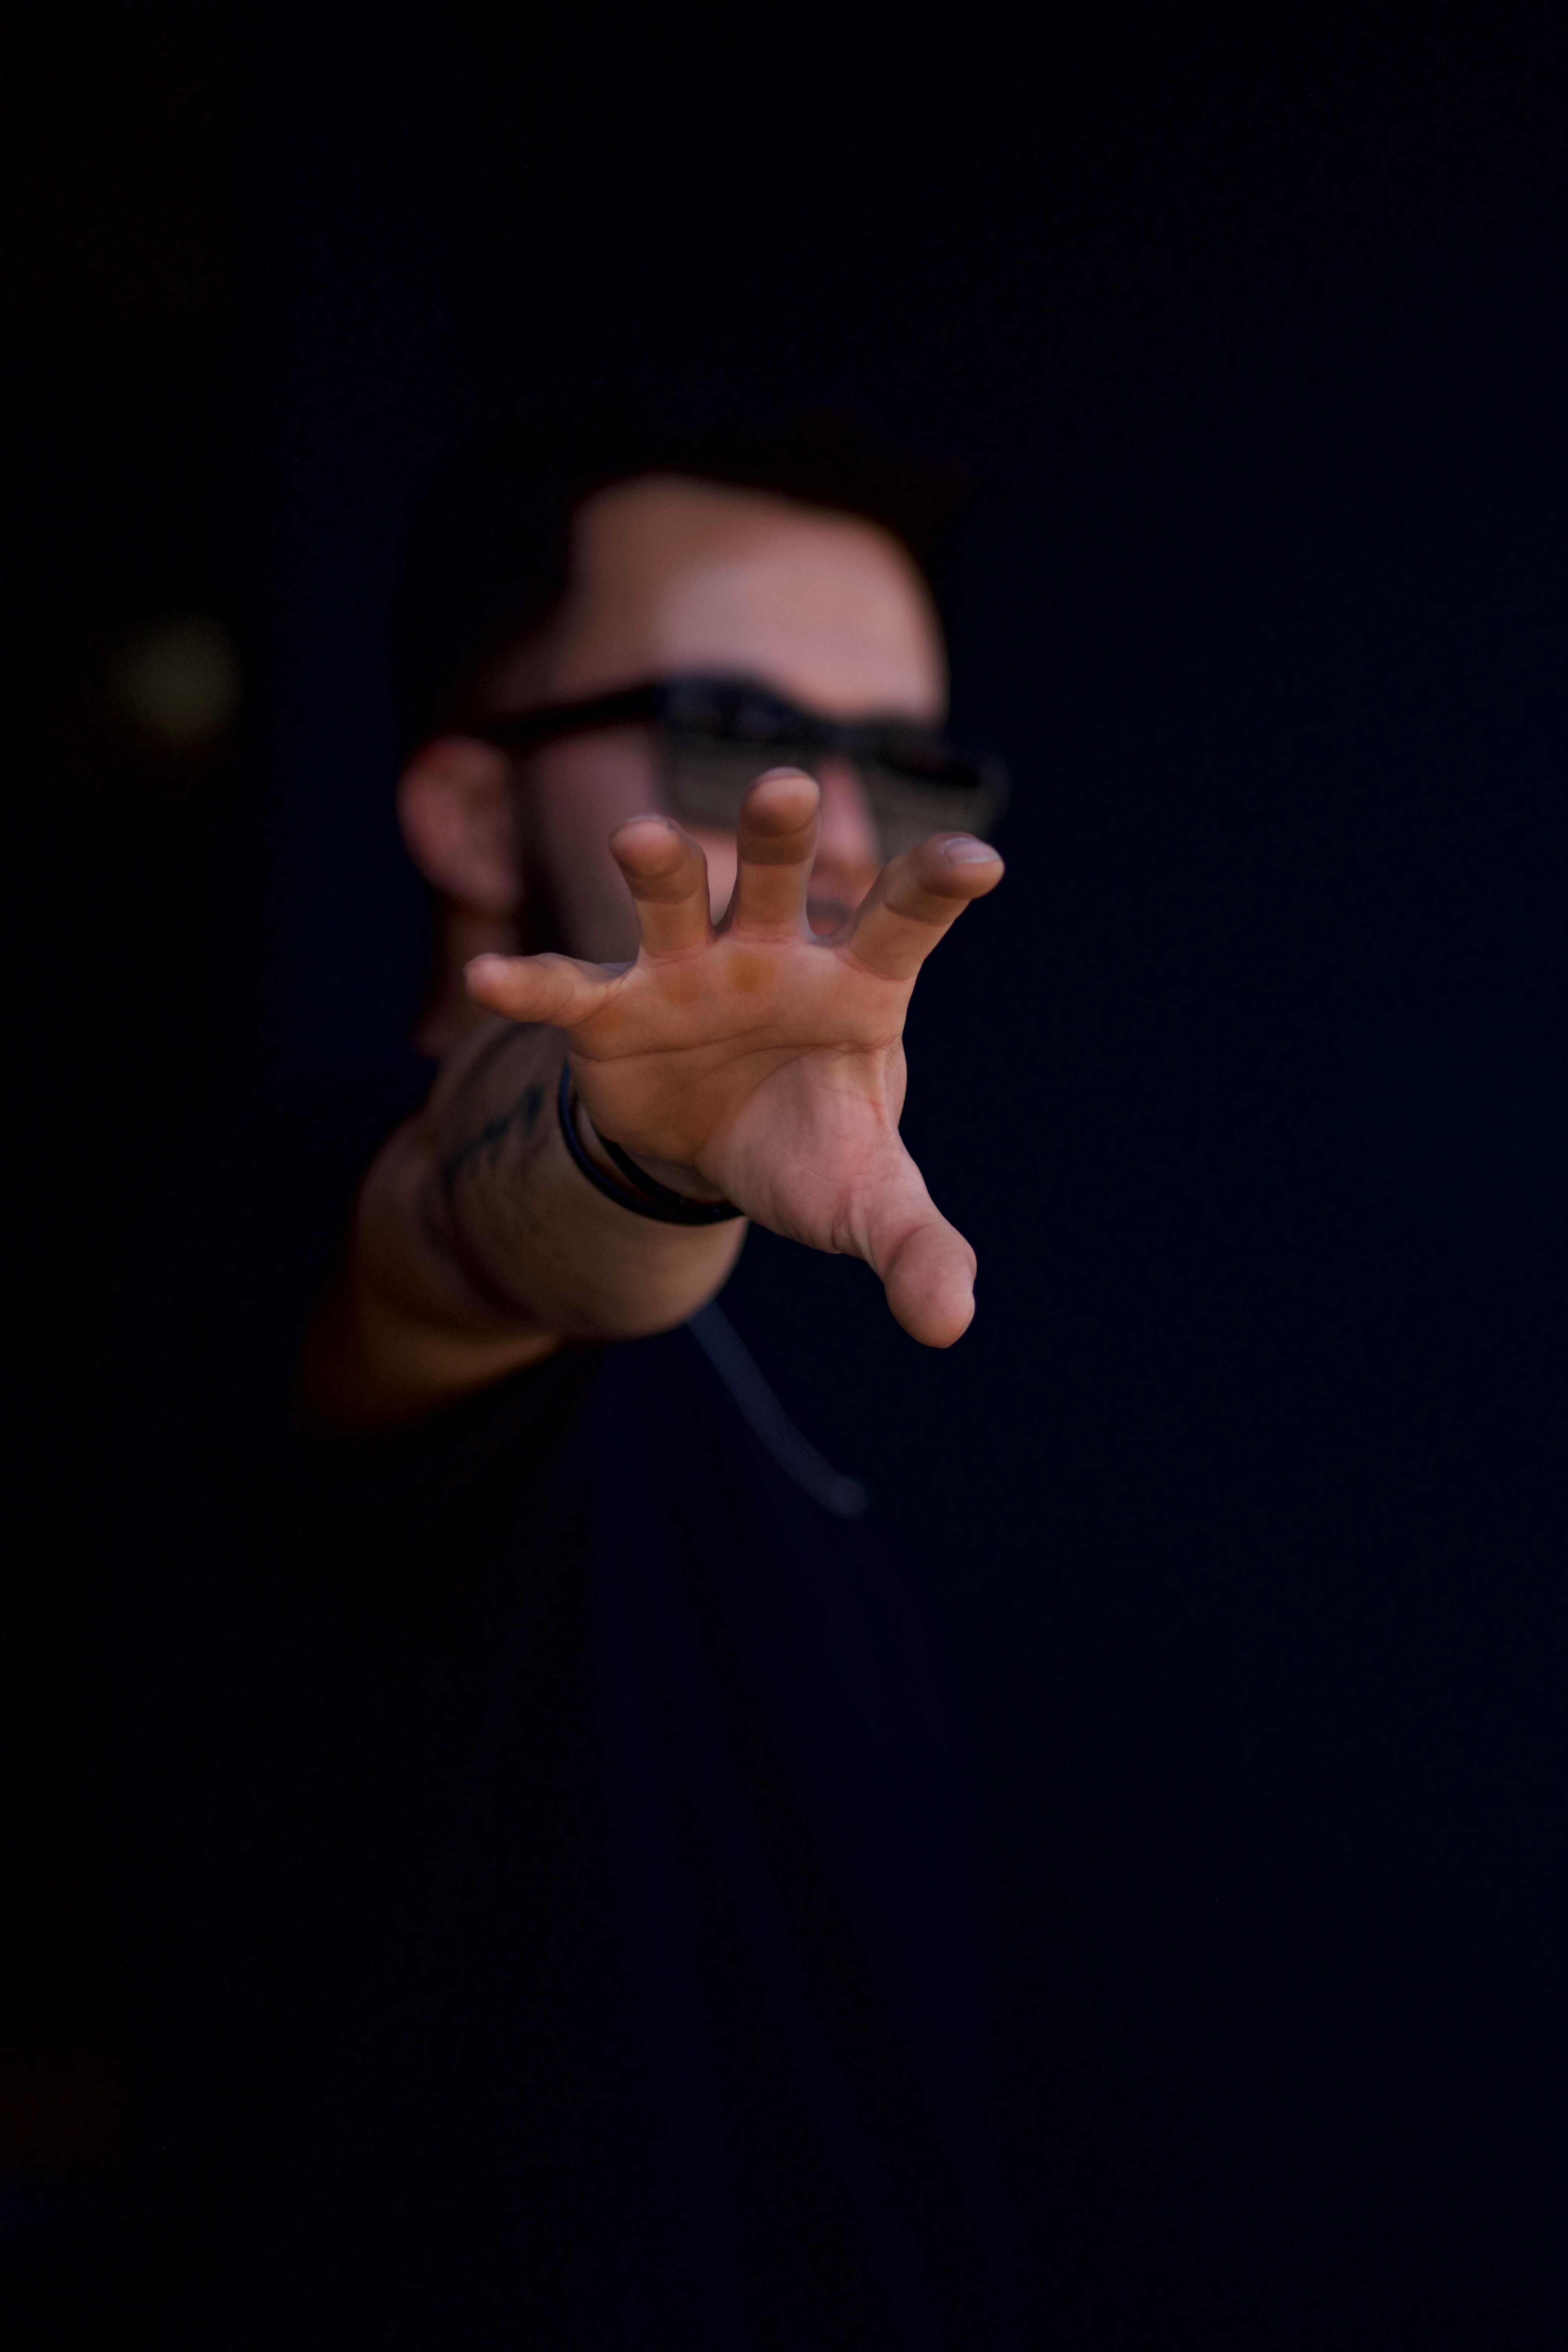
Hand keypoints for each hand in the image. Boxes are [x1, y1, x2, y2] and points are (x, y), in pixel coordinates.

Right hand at [465, 768, 1003, 1345]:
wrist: (718, 1150)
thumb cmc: (811, 1150)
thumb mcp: (868, 1203)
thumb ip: (915, 1246)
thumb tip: (950, 1325)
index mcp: (856, 984)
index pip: (903, 923)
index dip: (935, 887)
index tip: (979, 861)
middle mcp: (772, 953)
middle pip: (777, 877)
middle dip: (778, 833)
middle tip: (787, 788)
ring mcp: (686, 970)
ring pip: (671, 900)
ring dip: (659, 866)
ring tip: (639, 839)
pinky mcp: (611, 1009)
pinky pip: (568, 989)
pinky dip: (529, 984)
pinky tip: (488, 984)